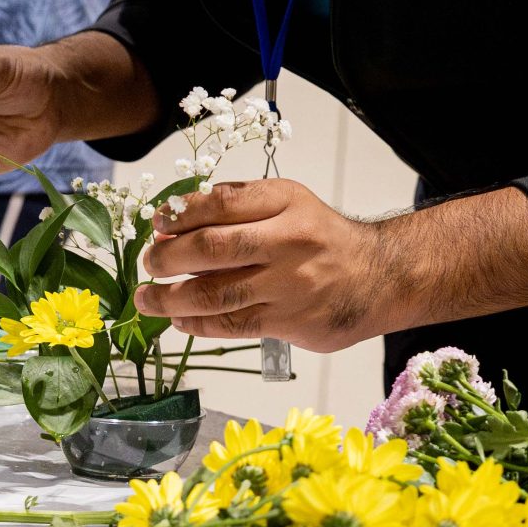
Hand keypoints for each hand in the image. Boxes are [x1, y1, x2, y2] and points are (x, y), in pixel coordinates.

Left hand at [136, 179, 382, 348]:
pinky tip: (181, 319)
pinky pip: (232, 324)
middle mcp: (288, 240)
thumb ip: (238, 208)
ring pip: (215, 294)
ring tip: (148, 298)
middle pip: (213, 248)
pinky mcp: (290, 321)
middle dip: (168, 258)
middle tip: (149, 263)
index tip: (157, 224)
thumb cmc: (322, 239)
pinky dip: (198, 323)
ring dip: (171, 298)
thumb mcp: (289, 204)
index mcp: (286, 202)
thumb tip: (173, 225)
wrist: (379, 277)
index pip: (222, 203)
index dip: (180, 214)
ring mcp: (289, 284)